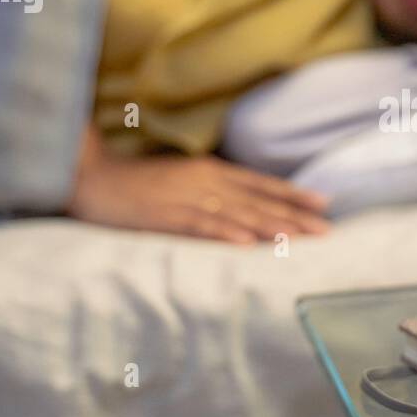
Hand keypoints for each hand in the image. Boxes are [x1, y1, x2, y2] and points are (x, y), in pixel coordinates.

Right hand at [67, 127, 328, 243]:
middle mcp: (205, 182)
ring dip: (271, 227)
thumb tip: (243, 204)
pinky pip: (199, 226)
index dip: (293, 194)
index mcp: (210, 172)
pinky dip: (224, 234)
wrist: (90, 177)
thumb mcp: (182, 179)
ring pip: (237, 215)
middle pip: (258, 201)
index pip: (261, 184)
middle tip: (327, 232)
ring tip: (300, 239)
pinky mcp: (164, 216)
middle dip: (295, 217)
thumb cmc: (136, 183)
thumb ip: (212, 189)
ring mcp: (186, 198)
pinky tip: (246, 245)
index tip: (324, 205)